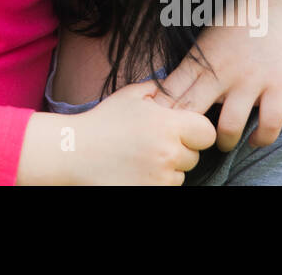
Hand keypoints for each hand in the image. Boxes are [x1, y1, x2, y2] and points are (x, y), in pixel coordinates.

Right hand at [69, 80, 216, 183]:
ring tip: (141, 158)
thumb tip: (173, 88)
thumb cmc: (102, 122)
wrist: (74, 153)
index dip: (198, 132)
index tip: (184, 132)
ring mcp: (160, 178)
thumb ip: (157, 88)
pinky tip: (136, 171)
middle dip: (179, 151)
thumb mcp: (129, 96)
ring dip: (167, 169)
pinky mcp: (150, 192)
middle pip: (193, 157)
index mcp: (167, 125)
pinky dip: (155, 182)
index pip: (207, 133)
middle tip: (153, 145)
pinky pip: (166, 188)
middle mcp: (168, 153)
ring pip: (180, 176)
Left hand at [151, 4, 281, 151]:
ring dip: (223, 141)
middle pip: (192, 111)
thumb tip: (163, 93)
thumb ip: (189, 68)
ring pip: (230, 126)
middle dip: (185, 132)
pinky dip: (261, 138)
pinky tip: (254, 140)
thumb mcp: (203, 41)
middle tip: (186, 143)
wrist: (272, 1)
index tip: (154, 129)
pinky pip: (270, 123)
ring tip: (221, 143)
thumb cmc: (233, 23)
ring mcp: (251, 80)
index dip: (160, 115)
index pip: (171, 93)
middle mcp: (222, 72)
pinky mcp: (278, 85)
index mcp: (198, 60)